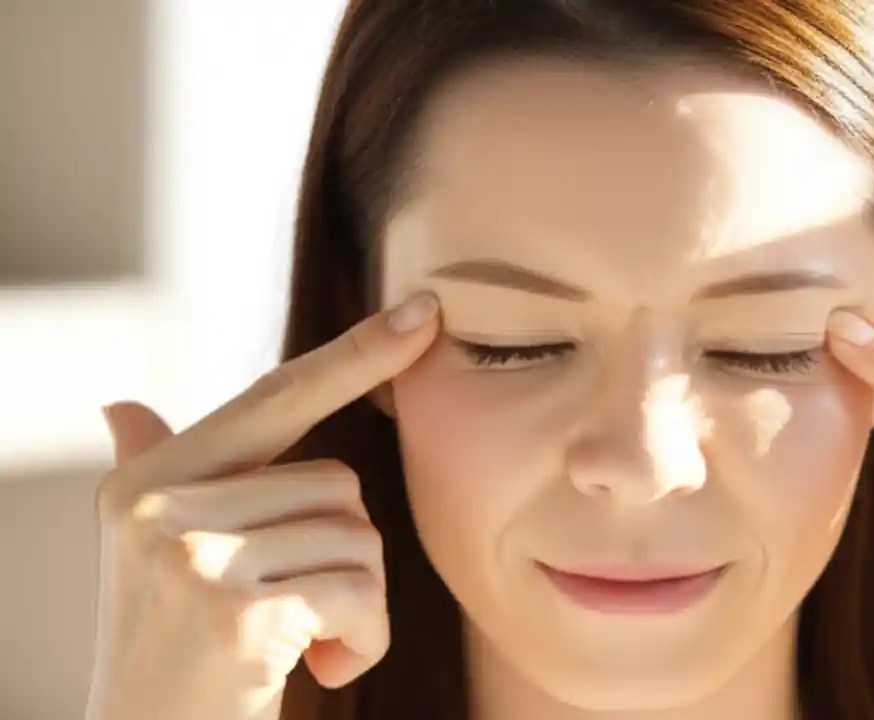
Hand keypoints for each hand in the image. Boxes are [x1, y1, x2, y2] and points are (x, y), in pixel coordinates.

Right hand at [86, 292, 439, 719]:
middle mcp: (158, 507)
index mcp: (148, 479)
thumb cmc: (174, 656)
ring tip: (305, 646)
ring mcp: (192, 556)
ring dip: (359, 604)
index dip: (358, 352)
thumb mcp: (157, 559)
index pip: (275, 398)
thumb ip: (161, 474)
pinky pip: (360, 592)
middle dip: (347, 556)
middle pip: (339, 483)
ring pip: (359, 536)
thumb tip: (124, 405)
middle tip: (301, 617)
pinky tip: (316, 671)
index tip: (426, 311)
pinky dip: (364, 640)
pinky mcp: (237, 611)